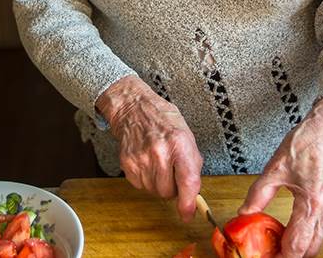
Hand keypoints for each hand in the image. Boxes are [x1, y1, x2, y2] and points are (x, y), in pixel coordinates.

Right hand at [97, 76, 203, 221]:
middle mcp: (160, 152)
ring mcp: (142, 159)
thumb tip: (193, 191)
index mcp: (179, 143)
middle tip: (172, 172)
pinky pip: (141, 185)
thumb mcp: (187, 135)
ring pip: (154, 191)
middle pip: (168, 192)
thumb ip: (192, 163)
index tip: (188, 214)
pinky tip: (147, 163)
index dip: (188, 203)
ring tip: (159, 164)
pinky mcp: (128, 164)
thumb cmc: (163, 120)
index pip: (187, 181)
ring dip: (159, 184)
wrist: (134, 109)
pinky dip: (146, 180)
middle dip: (173, 188)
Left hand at [239, 99, 322, 257]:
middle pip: (309, 251)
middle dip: (289, 256)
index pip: (296, 245)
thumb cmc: (306, 144)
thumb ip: (258, 194)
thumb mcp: (275, 167)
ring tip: (275, 243)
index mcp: (313, 202)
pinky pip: (320, 231)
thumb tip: (244, 214)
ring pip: (316, 243)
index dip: (280, 257)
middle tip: (269, 253)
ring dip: (297, 248)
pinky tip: (288, 231)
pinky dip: (304, 237)